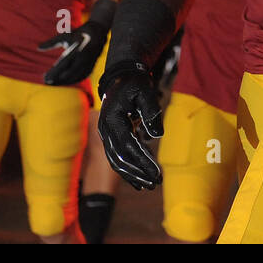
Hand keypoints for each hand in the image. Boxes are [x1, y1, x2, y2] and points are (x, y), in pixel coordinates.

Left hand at [39, 3, 114, 85]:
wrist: (98, 32)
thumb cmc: (78, 34)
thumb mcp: (64, 36)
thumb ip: (51, 43)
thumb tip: (38, 48)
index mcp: (76, 50)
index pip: (62, 65)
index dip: (53, 73)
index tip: (44, 78)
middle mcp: (83, 58)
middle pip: (68, 74)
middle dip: (56, 79)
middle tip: (46, 81)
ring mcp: (88, 64)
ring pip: (75, 77)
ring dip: (63, 82)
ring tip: (52, 83)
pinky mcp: (92, 67)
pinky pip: (81, 77)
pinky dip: (72, 80)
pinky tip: (63, 81)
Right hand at [97, 62, 163, 190]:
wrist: (121, 76)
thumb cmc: (135, 83)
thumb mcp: (145, 91)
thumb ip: (151, 112)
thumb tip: (156, 136)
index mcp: (112, 119)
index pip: (128, 146)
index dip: (143, 161)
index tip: (157, 173)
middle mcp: (105, 130)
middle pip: (120, 158)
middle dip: (138, 173)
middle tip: (155, 183)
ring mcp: (106, 135)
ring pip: (117, 161)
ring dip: (133, 175)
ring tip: (149, 185)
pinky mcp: (110, 137)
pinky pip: (117, 157)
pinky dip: (128, 170)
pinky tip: (139, 180)